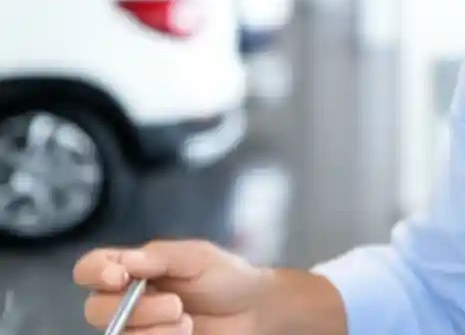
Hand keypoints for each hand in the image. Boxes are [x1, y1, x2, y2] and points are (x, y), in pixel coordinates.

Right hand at [75, 240, 269, 333]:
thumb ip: (160, 257)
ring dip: (152, 333)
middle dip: (135, 310)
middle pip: (96, 310)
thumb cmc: (225, 276)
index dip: (94, 273)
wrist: (255, 310)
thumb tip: (123, 263)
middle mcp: (125, 300)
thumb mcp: (197, 258)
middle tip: (176, 305)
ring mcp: (136, 328)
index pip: (89, 269)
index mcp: (131, 270)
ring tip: (187, 324)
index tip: (120, 278)